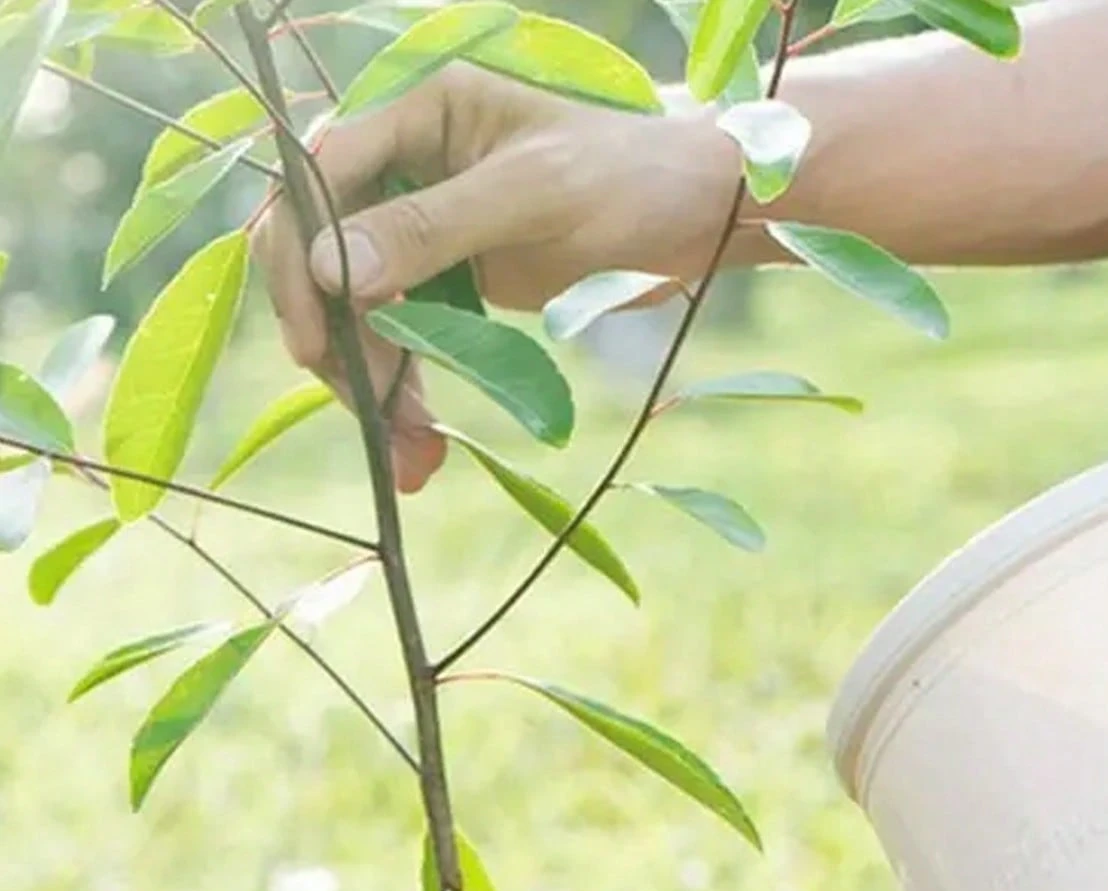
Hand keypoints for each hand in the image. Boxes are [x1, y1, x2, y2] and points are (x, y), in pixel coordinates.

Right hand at [252, 67, 738, 493]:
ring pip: (355, 313)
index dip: (302, 265)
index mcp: (413, 111)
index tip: (315, 344)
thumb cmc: (631, 176)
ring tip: (416, 458)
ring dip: (375, 388)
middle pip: (322, 258)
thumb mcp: (532, 196)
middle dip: (341, 345)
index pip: (315, 184)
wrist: (699, 211)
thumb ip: (430, 227)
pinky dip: (404, 393)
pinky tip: (422, 447)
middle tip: (380, 422)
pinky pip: (398, 339)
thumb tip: (334, 273)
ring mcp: (420, 225)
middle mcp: (402, 162)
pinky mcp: (445, 279)